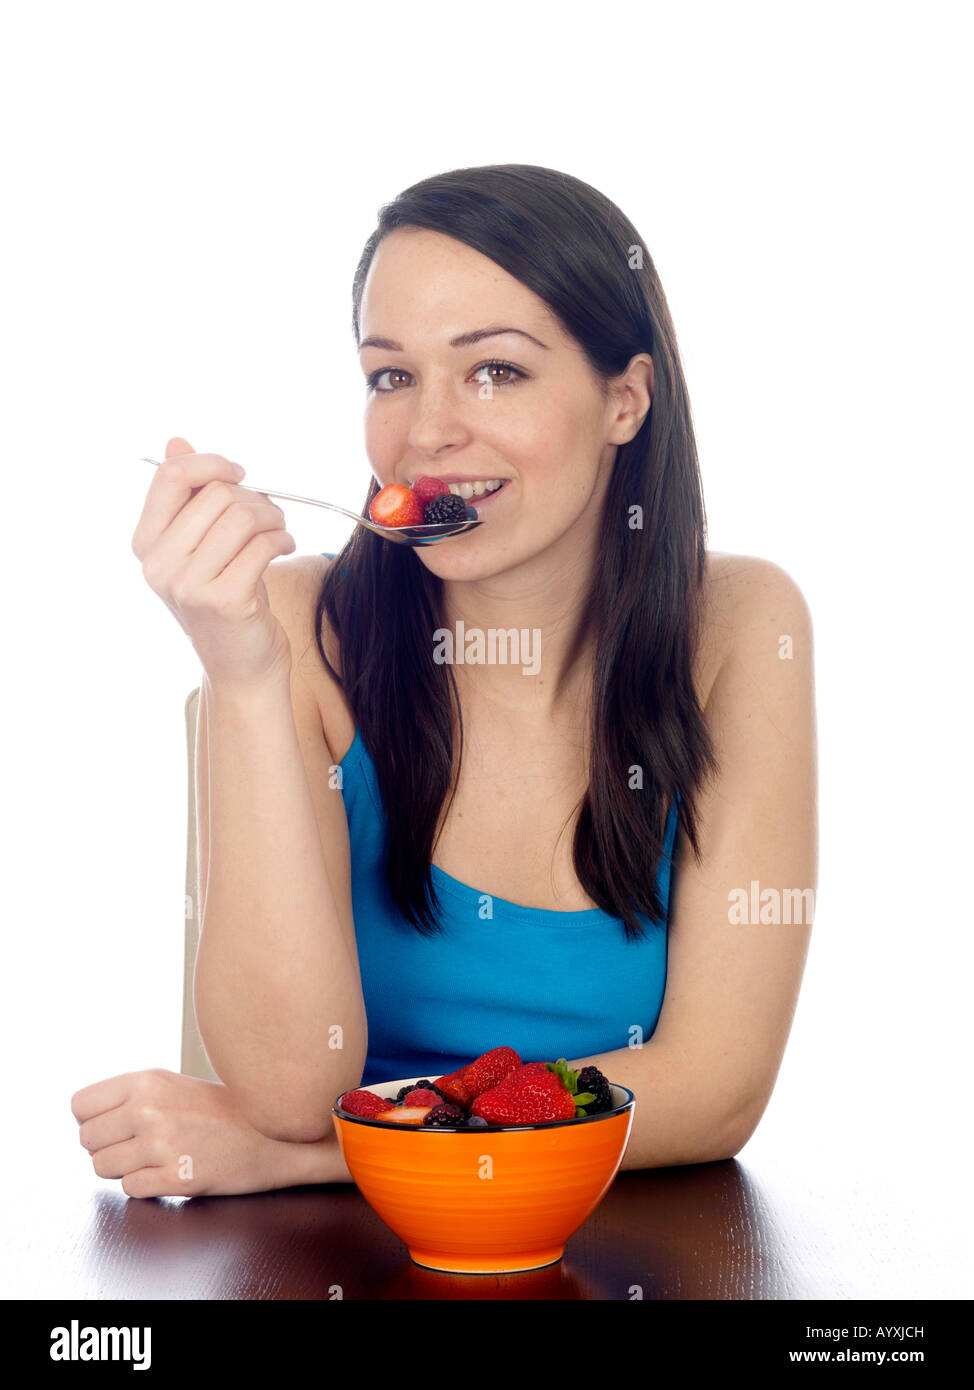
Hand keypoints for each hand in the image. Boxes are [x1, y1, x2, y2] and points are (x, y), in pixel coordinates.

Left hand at [70, 1067, 338, 1196]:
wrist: (277, 1134)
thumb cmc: (225, 1110)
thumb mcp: (175, 1084)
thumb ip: (131, 1095)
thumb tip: (84, 1117)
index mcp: (147, 1080)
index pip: (79, 1105)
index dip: (94, 1119)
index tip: (116, 1125)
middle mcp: (149, 1109)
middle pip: (87, 1141)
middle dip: (109, 1147)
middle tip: (142, 1144)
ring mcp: (162, 1145)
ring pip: (102, 1168)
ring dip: (125, 1168)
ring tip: (159, 1157)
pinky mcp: (176, 1178)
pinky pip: (129, 1190)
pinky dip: (146, 1186)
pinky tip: (174, 1171)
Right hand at [131, 436, 296, 688]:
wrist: (240, 666)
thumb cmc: (225, 598)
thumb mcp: (200, 546)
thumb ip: (187, 497)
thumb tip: (176, 441)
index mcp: (146, 543)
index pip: (170, 475)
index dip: (212, 464)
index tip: (240, 474)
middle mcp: (159, 564)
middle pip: (217, 493)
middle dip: (256, 498)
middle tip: (270, 518)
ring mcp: (188, 584)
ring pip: (244, 516)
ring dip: (274, 518)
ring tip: (279, 533)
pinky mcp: (224, 600)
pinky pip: (263, 545)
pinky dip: (283, 541)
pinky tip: (284, 549)